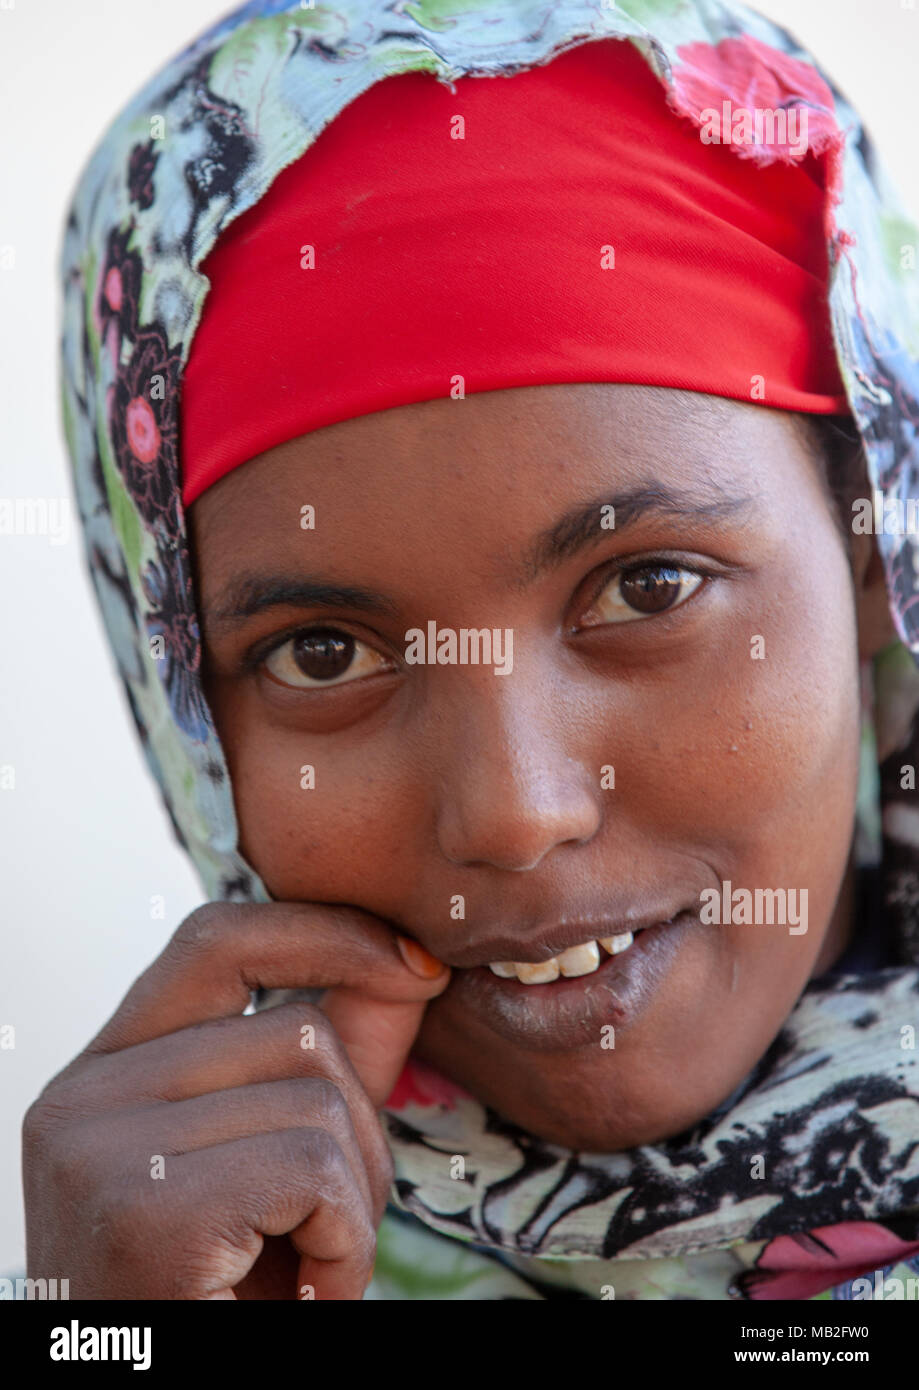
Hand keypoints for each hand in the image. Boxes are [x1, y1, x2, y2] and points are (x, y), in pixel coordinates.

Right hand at [21, 902, 448, 1299]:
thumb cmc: (225, 1294)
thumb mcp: (281, 1160)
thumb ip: (333, 1059)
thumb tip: (410, 961)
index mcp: (103, 1073)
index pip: (215, 940)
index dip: (325, 933)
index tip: (416, 965)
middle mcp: (79, 1097)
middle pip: (296, 1029)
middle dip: (360, 1128)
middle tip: (327, 1224)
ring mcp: (99, 1147)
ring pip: (316, 1095)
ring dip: (356, 1198)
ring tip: (308, 1267)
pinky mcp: (142, 1207)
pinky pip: (313, 1167)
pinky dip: (346, 1239)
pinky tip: (309, 1292)